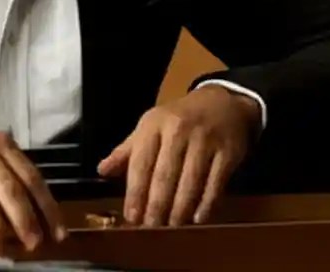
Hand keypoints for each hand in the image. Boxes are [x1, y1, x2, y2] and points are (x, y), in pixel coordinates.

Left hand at [96, 85, 259, 226]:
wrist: (222, 101)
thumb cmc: (179, 119)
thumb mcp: (150, 126)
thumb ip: (127, 151)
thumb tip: (102, 170)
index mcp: (154, 124)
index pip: (141, 162)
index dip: (135, 192)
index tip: (132, 216)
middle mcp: (179, 130)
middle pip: (165, 174)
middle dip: (156, 204)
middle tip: (151, 227)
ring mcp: (205, 140)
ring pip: (190, 180)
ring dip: (180, 207)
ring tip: (172, 226)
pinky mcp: (228, 151)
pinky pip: (216, 182)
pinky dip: (207, 202)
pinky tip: (198, 218)